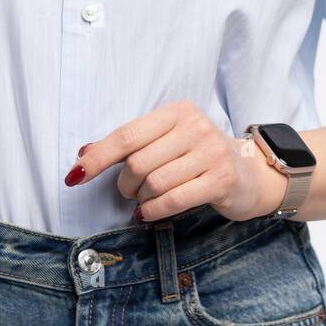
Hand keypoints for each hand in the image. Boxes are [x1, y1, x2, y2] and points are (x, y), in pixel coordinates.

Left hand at [66, 101, 289, 222]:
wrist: (250, 174)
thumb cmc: (197, 157)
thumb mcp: (167, 141)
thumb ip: (130, 145)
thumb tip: (82, 155)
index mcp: (176, 111)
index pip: (127, 135)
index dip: (98, 157)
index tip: (75, 176)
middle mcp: (195, 126)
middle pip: (137, 163)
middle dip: (124, 184)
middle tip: (128, 191)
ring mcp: (210, 152)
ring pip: (153, 183)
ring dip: (140, 199)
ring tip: (144, 201)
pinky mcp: (221, 179)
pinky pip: (173, 200)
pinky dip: (153, 212)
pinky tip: (148, 214)